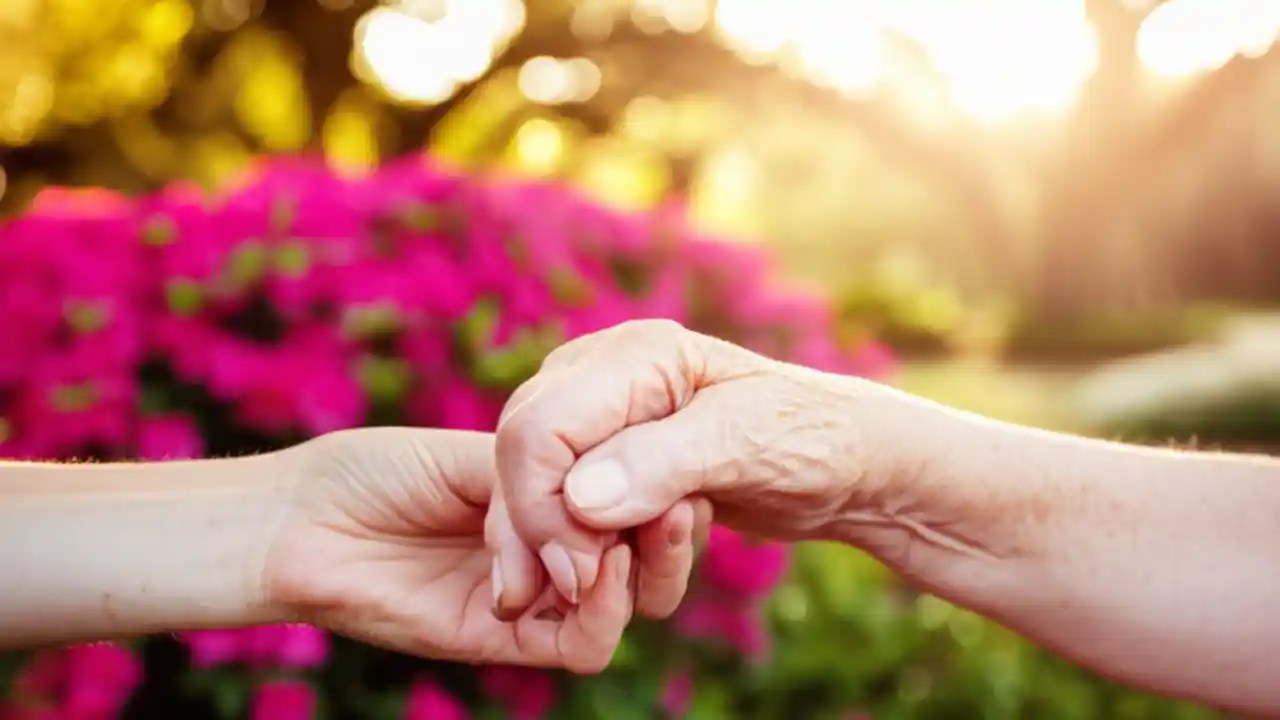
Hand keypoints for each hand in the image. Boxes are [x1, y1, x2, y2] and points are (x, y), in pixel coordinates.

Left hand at [261, 427, 696, 672]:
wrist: (300, 522)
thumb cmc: (374, 470)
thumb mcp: (480, 452)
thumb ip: (548, 474)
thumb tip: (610, 490)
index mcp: (542, 504)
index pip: (625, 503)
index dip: (655, 485)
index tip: (675, 455)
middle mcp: (544, 555)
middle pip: (633, 558)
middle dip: (660, 531)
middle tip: (673, 501)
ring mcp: (526, 600)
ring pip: (617, 607)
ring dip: (632, 570)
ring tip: (622, 533)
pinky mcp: (501, 639)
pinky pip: (579, 643)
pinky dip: (600, 609)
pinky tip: (585, 568)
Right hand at [489, 319, 883, 607]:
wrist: (849, 465)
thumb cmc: (815, 439)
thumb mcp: (748, 444)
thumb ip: (662, 463)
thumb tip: (577, 499)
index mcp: (632, 356)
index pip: (535, 430)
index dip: (541, 508)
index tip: (585, 574)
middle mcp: (601, 378)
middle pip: (518, 463)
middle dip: (555, 535)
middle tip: (603, 589)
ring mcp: (600, 421)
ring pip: (538, 497)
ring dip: (589, 552)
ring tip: (657, 569)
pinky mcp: (609, 461)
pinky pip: (569, 516)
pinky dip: (605, 555)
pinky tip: (658, 559)